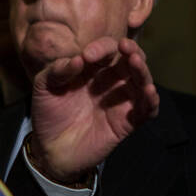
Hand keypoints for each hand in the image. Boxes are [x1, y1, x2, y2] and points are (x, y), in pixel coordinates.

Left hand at [28, 37, 158, 178]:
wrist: (51, 149)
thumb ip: (57, 70)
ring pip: (142, 80)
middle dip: (130, 50)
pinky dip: (152, 100)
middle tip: (125, 46)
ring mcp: (121, 100)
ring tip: (135, 61)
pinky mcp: (128, 122)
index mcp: (92, 68)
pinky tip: (149, 90)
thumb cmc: (48, 113)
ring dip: (142, 69)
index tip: (87, 56)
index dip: (101, 47)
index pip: (106, 50)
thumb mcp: (44, 86)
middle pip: (130, 59)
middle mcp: (111, 81)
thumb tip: (78, 59)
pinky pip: (147, 109)